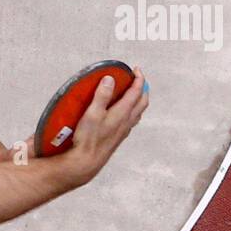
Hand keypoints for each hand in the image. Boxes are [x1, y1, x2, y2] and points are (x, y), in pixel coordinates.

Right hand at [60, 67, 148, 185]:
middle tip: (136, 80)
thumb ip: (102, 95)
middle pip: (142, 102)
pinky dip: (132, 111)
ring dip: (139, 100)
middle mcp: (127, 121)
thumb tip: (110, 79)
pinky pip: (132, 120)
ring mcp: (124, 130)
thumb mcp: (92, 113)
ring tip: (132, 93)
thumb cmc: (88, 138)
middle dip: (142, 88)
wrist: (87, 161)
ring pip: (139, 112)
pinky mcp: (119, 137)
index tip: (136, 70)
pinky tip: (123, 113)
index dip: (138, 79)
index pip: (136, 92)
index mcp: (122, 112)